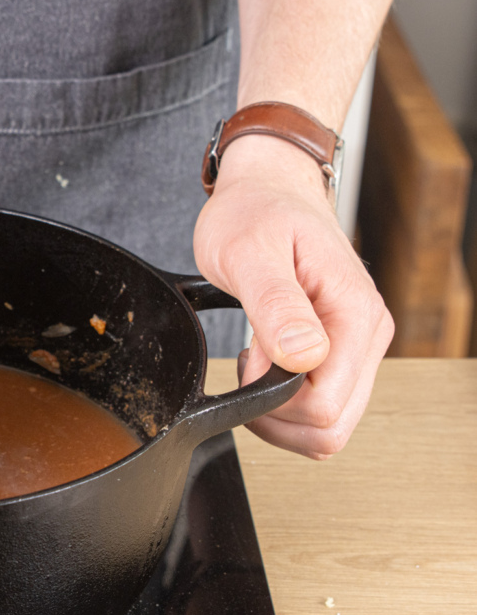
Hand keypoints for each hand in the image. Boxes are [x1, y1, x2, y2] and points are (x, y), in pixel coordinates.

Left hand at [193, 135, 393, 458]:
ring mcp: (358, 345)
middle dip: (277, 417)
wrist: (267, 188)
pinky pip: (321, 404)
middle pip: (332, 426)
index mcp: (354, 314)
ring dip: (280, 414)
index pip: (326, 406)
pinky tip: (265, 365)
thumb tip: (304, 355)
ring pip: (328, 425)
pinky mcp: (342, 350)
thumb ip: (276, 306)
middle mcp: (367, 334)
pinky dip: (285, 402)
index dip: (274, 402)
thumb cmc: (254, 212)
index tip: (246, 360)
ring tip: (254, 363)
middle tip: (245, 368)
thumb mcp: (249, 252)